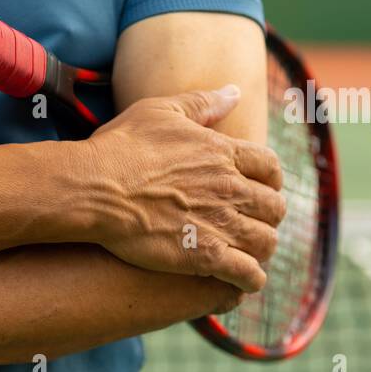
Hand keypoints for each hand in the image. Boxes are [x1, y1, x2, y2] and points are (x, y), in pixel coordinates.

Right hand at [86, 85, 286, 291]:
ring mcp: (220, 224)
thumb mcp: (161, 111)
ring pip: (266, 241)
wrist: (96, 188)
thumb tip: (235, 91)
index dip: (270, 180)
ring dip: (261, 248)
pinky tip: (242, 280)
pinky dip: (251, 279)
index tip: (260, 188)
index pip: (270, 168)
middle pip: (274, 207)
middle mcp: (230, 189)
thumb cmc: (121, 147)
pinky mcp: (204, 256)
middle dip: (268, 216)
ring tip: (250, 253)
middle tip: (253, 222)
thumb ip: (202, 103)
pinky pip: (247, 273)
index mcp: (223, 153)